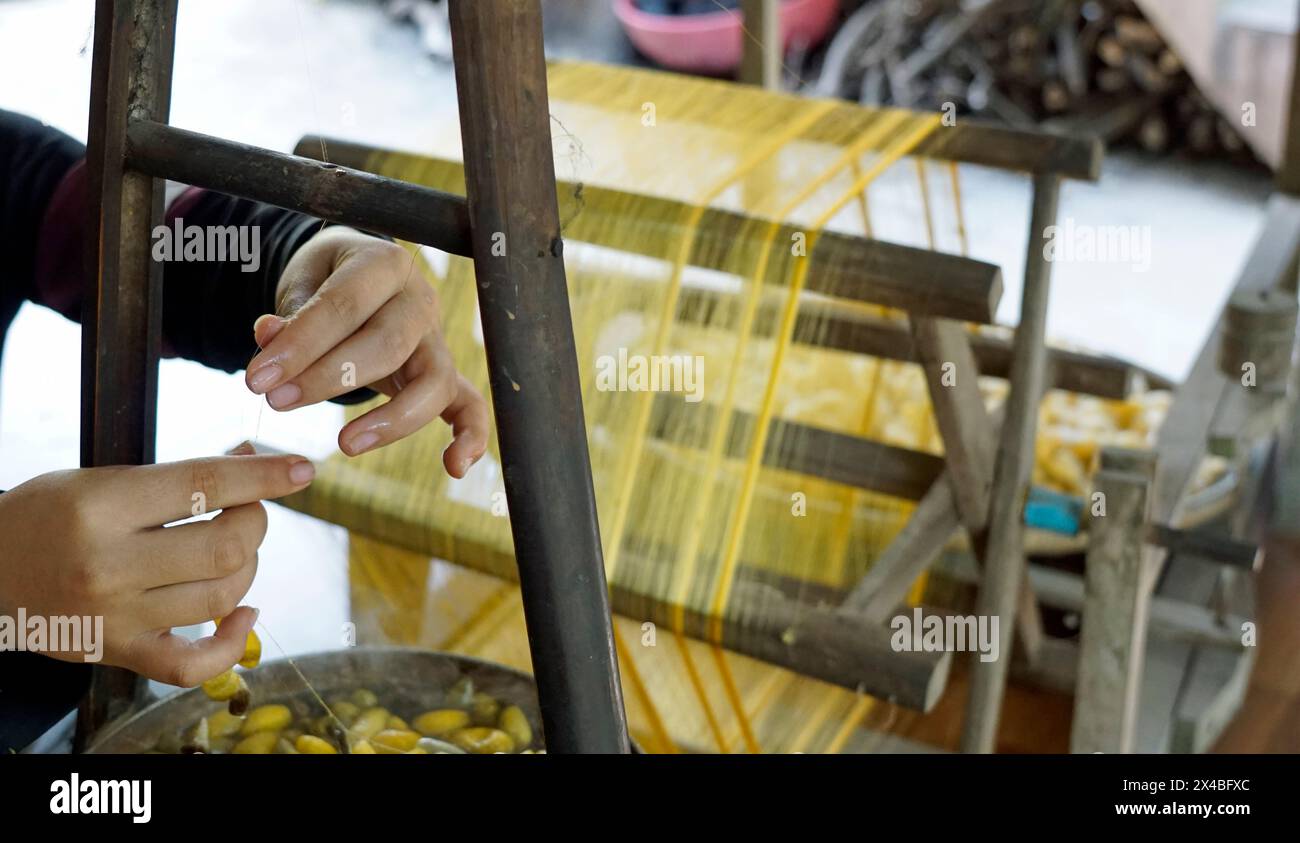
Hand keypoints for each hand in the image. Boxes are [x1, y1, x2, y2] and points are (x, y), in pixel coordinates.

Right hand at [0, 451, 313, 685]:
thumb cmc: (46, 517)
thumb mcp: (98, 479)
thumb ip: (176, 478)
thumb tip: (254, 461)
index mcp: (101, 506)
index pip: (206, 485)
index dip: (265, 476)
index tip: (301, 470)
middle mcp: (110, 565)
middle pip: (226, 547)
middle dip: (256, 521)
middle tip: (250, 511)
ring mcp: (117, 616)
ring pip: (222, 597)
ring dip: (248, 568)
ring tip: (234, 550)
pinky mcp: (119, 652)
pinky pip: (194, 664)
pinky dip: (233, 642)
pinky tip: (242, 613)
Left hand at [244, 227, 489, 477]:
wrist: (362, 276)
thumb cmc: (327, 280)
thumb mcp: (302, 283)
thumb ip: (290, 312)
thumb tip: (269, 336)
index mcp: (385, 264)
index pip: (345, 304)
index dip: (301, 344)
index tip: (258, 378)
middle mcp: (421, 300)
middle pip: (388, 344)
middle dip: (329, 379)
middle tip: (278, 402)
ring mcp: (438, 341)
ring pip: (433, 382)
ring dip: (391, 420)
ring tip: (345, 443)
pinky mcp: (447, 374)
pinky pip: (471, 406)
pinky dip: (471, 436)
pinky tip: (454, 467)